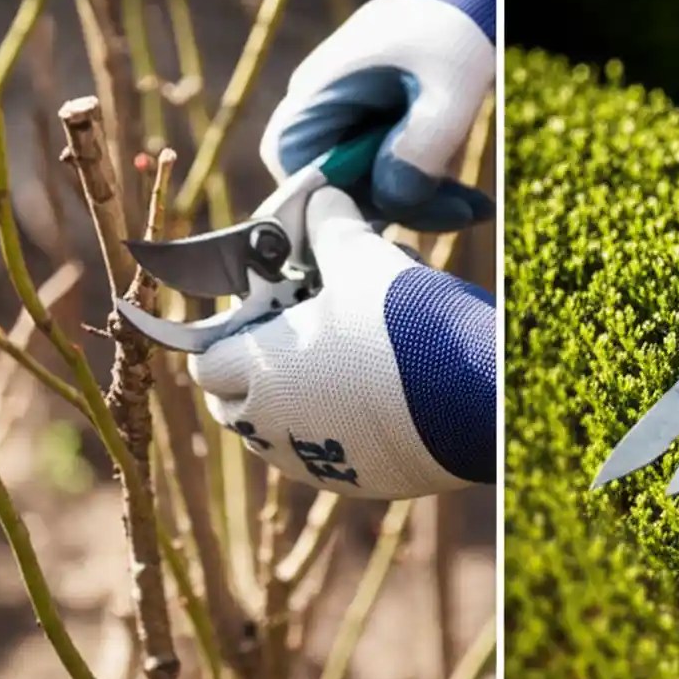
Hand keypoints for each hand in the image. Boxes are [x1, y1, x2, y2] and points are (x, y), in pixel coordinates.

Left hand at [188, 188, 495, 499]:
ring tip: (343, 360)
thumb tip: (322, 196)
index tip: (259, 310)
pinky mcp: (358, 482)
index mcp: (258, 372)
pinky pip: (329, 452)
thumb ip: (329, 226)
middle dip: (257, 367)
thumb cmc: (403, 325)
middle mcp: (274, 429)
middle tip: (298, 331)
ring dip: (296, 398)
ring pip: (281, 431)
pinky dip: (338, 425)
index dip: (226, 332)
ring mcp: (316, 463)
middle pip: (237, 402)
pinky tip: (377, 394)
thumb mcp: (363, 257)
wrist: (473, 396)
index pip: (205, 361)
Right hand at [259, 0, 494, 231]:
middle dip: (397, 209)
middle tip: (459, 211)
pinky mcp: (365, 129)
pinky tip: (465, 197)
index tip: (395, 219)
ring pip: (366, 188)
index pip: (298, 182)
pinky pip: (384, 172)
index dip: (341, 212)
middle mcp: (315, 115)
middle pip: (337, 192)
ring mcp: (339, 122)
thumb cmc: (447, 35)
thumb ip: (419, 151)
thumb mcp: (446, 96)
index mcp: (314, 101)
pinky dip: (420, 187)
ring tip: (472, 204)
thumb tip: (393, 203)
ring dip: (417, 201)